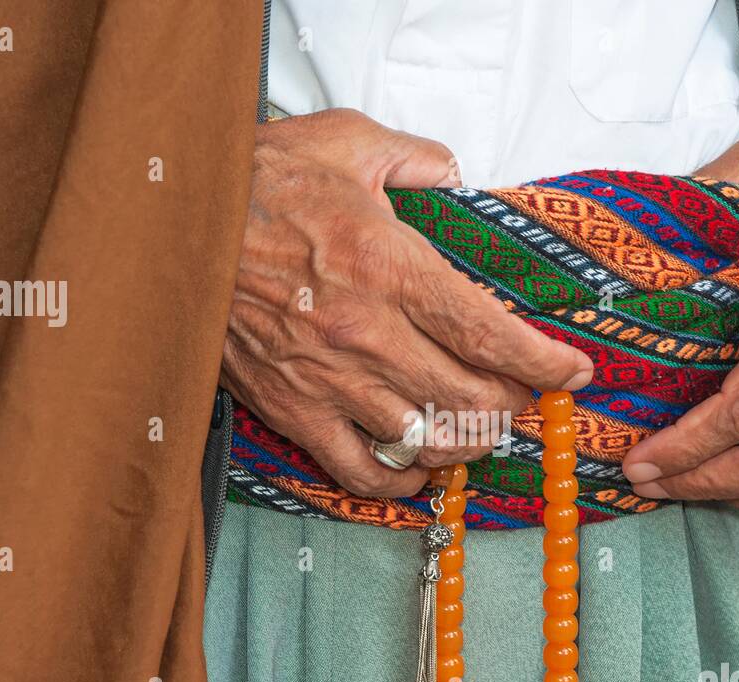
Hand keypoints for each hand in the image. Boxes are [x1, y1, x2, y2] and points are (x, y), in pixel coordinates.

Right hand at [221, 109, 592, 497]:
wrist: (168, 226)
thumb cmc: (253, 186)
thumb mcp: (346, 141)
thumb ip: (417, 159)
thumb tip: (453, 174)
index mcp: (390, 267)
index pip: (489, 334)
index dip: (542, 363)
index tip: (571, 373)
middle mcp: (368, 335)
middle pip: (471, 397)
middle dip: (513, 405)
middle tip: (523, 397)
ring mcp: (330, 380)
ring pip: (427, 440)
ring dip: (468, 441)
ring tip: (480, 427)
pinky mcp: (294, 410)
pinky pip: (361, 471)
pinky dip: (402, 483)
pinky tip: (421, 471)